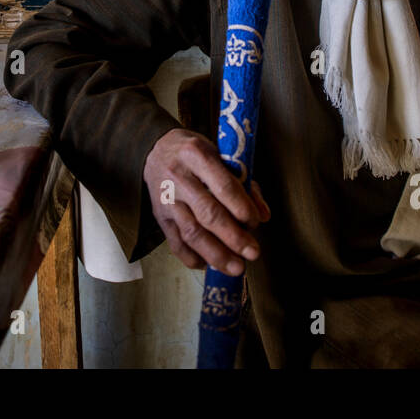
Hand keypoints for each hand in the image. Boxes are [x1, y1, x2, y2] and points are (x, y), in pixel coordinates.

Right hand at [143, 127, 270, 275]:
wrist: (156, 150)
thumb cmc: (195, 153)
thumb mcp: (221, 156)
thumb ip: (244, 184)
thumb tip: (263, 215)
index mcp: (197, 155)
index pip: (224, 187)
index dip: (242, 209)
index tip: (255, 223)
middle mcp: (178, 177)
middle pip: (208, 214)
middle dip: (233, 238)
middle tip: (252, 253)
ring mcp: (166, 199)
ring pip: (191, 233)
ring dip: (216, 254)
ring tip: (235, 267)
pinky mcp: (159, 216)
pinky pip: (175, 243)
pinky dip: (193, 258)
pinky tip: (210, 265)